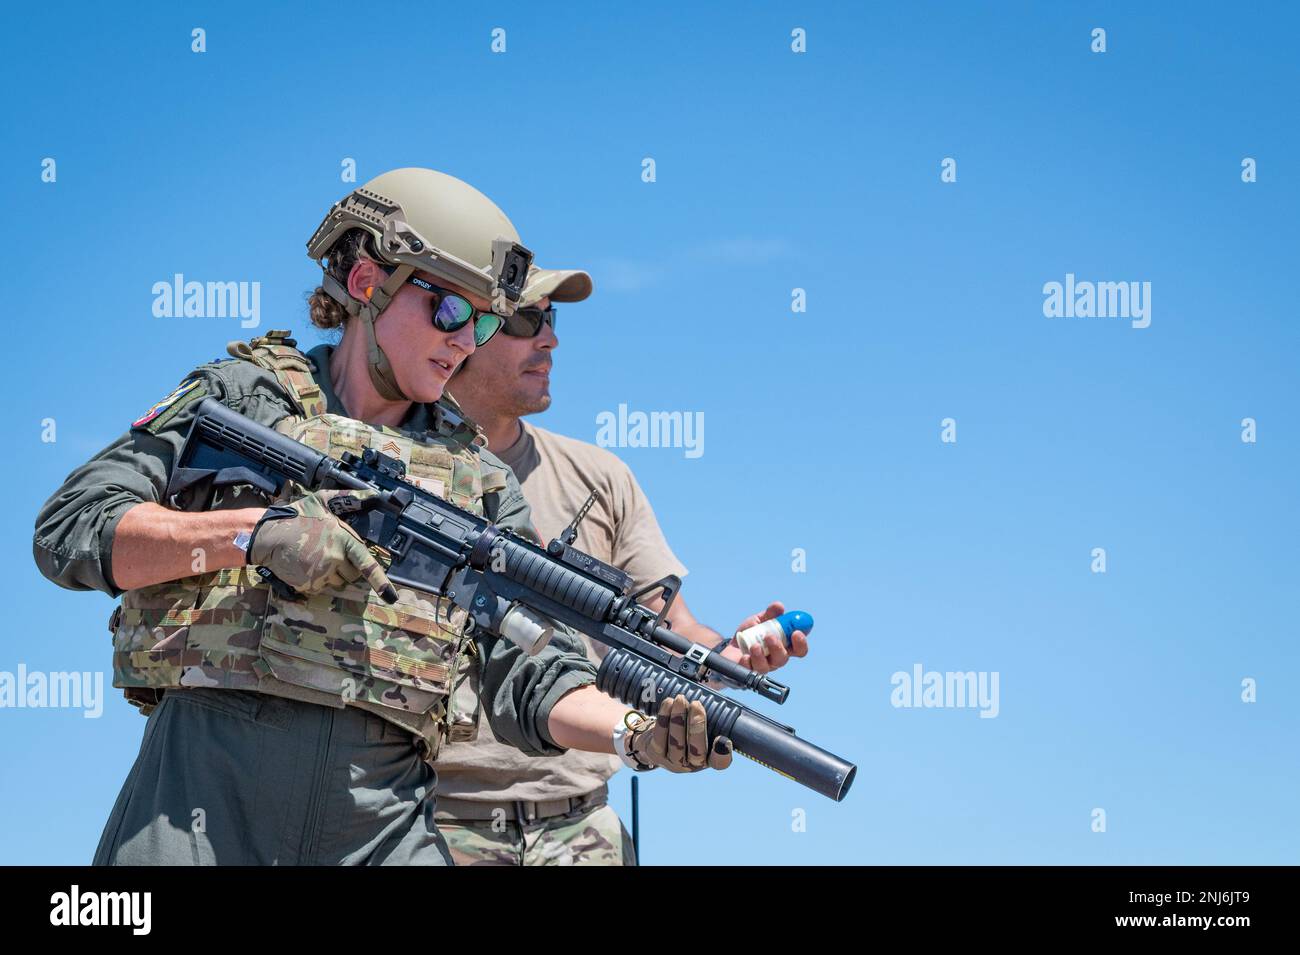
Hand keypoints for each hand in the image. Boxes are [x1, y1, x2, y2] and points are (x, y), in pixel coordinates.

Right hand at [247, 489, 397, 602]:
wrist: (269, 536)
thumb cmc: (297, 517)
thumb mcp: (323, 500)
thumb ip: (349, 499)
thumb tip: (372, 494)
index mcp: (342, 540)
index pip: (366, 564)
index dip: (380, 581)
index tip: (391, 596)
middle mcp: (334, 560)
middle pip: (353, 574)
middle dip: (347, 566)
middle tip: (330, 552)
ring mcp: (321, 574)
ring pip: (338, 582)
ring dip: (333, 574)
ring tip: (316, 557)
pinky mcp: (309, 585)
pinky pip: (322, 588)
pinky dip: (318, 580)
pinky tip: (307, 565)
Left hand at [626, 694, 732, 771]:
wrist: (659, 741)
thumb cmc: (688, 730)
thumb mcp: (702, 727)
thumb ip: (711, 717)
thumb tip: (720, 691)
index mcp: (709, 759)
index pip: (720, 762)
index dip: (723, 754)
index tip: (723, 739)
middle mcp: (692, 765)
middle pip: (696, 752)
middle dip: (696, 727)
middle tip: (697, 705)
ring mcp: (673, 762)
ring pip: (676, 743)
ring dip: (678, 719)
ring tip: (680, 699)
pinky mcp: (656, 754)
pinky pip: (659, 736)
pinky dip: (663, 718)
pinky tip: (668, 703)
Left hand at [733, 600, 808, 673]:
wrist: (730, 646)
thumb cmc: (750, 634)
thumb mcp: (759, 621)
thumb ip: (770, 614)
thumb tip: (779, 606)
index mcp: (783, 647)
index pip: (799, 649)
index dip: (801, 643)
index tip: (796, 632)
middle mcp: (774, 659)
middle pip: (783, 659)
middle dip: (777, 647)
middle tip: (769, 636)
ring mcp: (762, 667)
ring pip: (767, 667)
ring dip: (760, 655)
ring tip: (753, 645)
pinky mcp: (748, 672)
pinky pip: (750, 670)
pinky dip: (747, 662)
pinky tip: (744, 656)